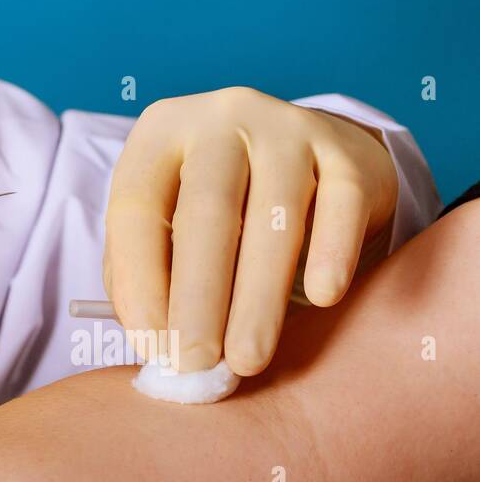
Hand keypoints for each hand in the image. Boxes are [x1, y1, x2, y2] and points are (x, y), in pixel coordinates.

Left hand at [103, 87, 397, 375]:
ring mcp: (288, 128)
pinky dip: (331, 254)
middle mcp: (220, 119)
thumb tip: (150, 340)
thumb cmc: (220, 203)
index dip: (138, 279)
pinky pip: (341, 205)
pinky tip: (320, 298)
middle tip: (195, 363)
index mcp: (161, 133)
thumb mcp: (166, 218)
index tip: (150, 344)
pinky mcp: (346, 152)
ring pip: (274, 218)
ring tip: (246, 360)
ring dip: (257, 299)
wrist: (308, 149)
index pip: (136, 207)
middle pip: (206, 212)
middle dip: (198, 298)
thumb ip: (144, 272)